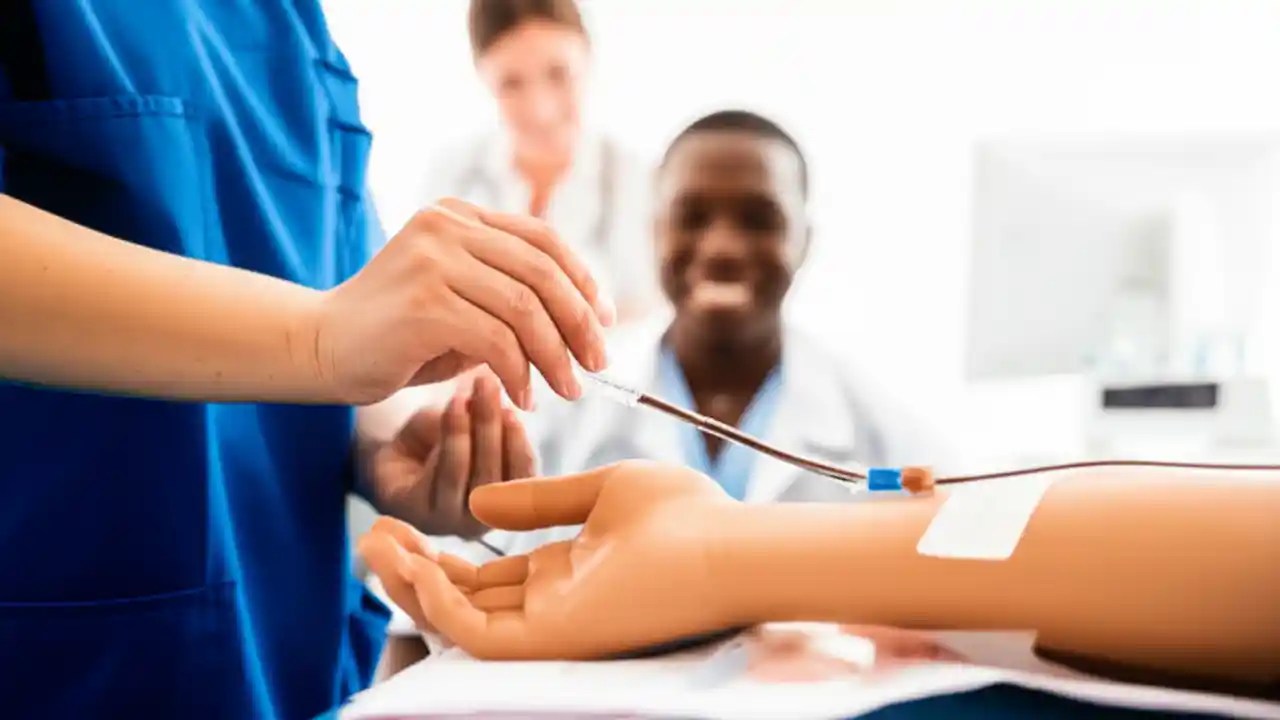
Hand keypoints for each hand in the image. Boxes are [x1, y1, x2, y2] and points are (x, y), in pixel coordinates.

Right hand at [317, 198, 614, 406]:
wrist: (320, 347)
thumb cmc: (398, 335)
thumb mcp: (461, 302)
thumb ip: (509, 297)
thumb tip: (585, 322)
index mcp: (458, 215)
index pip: (542, 239)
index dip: (583, 281)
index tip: (604, 322)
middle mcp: (447, 226)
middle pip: (542, 270)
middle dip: (579, 322)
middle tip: (597, 364)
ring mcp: (434, 261)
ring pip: (525, 307)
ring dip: (555, 356)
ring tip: (567, 390)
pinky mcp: (425, 304)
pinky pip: (497, 341)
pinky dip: (520, 374)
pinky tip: (524, 398)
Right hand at [359, 460, 744, 658]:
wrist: (728, 543)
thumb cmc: (686, 515)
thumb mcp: (601, 491)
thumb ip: (539, 499)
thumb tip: (479, 506)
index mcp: (565, 573)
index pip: (485, 577)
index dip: (438, 553)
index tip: (402, 522)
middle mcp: (551, 604)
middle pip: (462, 600)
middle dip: (410, 571)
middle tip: (372, 534)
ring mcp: (550, 625)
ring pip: (458, 623)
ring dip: (409, 586)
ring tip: (373, 542)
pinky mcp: (552, 637)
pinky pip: (476, 633)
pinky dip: (439, 602)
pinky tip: (418, 561)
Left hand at [366, 371, 536, 537]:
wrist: (391, 459)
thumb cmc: (437, 444)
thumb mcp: (468, 426)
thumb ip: (487, 420)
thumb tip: (506, 400)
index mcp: (502, 505)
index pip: (522, 481)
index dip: (519, 446)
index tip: (513, 410)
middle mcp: (477, 522)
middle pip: (491, 478)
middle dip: (490, 429)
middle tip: (487, 389)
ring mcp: (445, 522)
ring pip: (461, 476)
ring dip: (463, 433)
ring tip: (461, 399)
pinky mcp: (414, 513)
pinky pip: (434, 478)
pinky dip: (444, 442)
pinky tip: (447, 412)